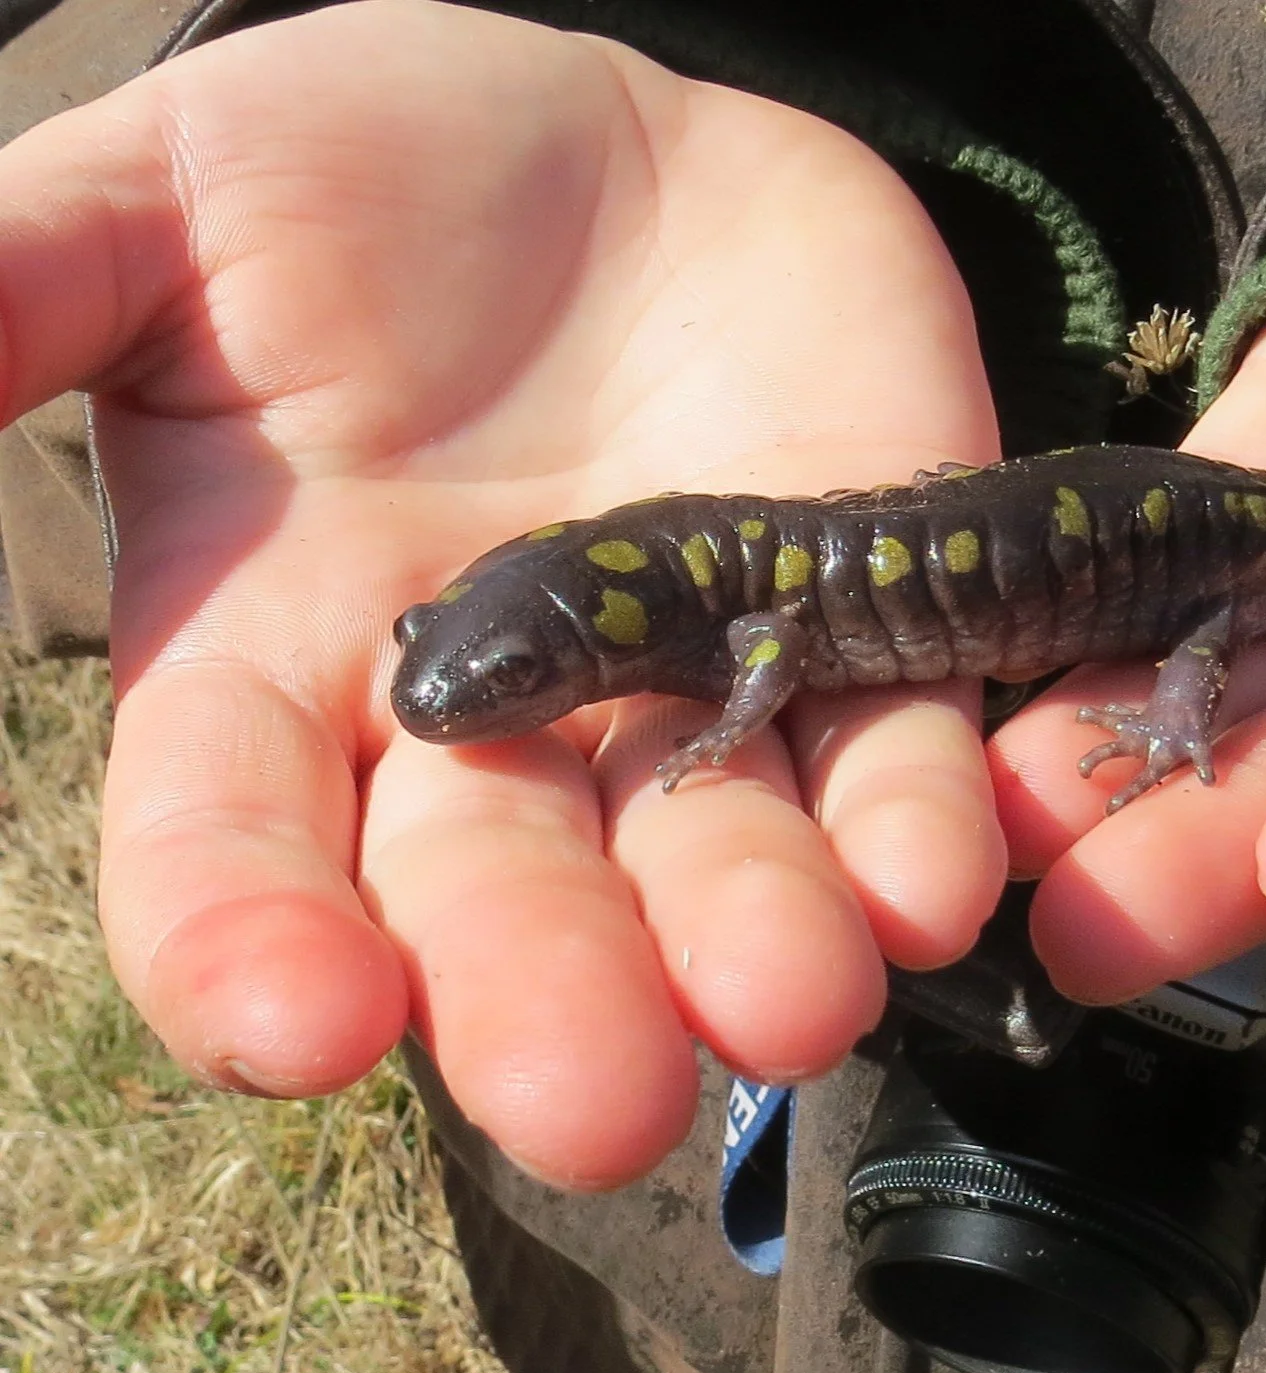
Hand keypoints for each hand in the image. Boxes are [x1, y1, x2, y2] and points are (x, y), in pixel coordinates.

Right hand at [11, 0, 1003, 1185]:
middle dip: (545, 998)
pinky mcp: (856, 631)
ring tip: (797, 1007)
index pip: (231, 845)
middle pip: (500, 902)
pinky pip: (897, 755)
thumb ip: (33, 286)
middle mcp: (494, 735)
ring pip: (717, 860)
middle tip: (596, 1100)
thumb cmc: (353, 174)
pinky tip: (939, 885)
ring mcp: (689, 694)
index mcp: (280, 666)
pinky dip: (922, 826)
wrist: (611, 144)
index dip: (247, 943)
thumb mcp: (165, 205)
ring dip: (761, 942)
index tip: (293, 1024)